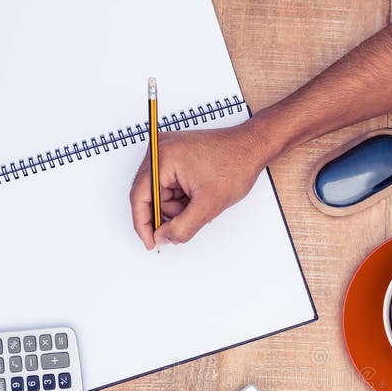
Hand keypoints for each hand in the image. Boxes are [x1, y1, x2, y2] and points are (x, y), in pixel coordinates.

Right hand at [129, 122, 266, 248]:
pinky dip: (182, 197)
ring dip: (178, 206)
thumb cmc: (235, 165)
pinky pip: (170, 185)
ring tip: (200, 204)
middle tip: (188, 221)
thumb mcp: (208, 205)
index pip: (139, 197)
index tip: (150, 242)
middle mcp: (160, 149)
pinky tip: (199, 197)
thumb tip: (162, 238)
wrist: (252, 148)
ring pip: (162, 193)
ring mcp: (168, 151)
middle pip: (149, 195)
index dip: (143, 224)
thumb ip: (182, 227)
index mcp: (163, 157)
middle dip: (168, 214)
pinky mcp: (176, 155)